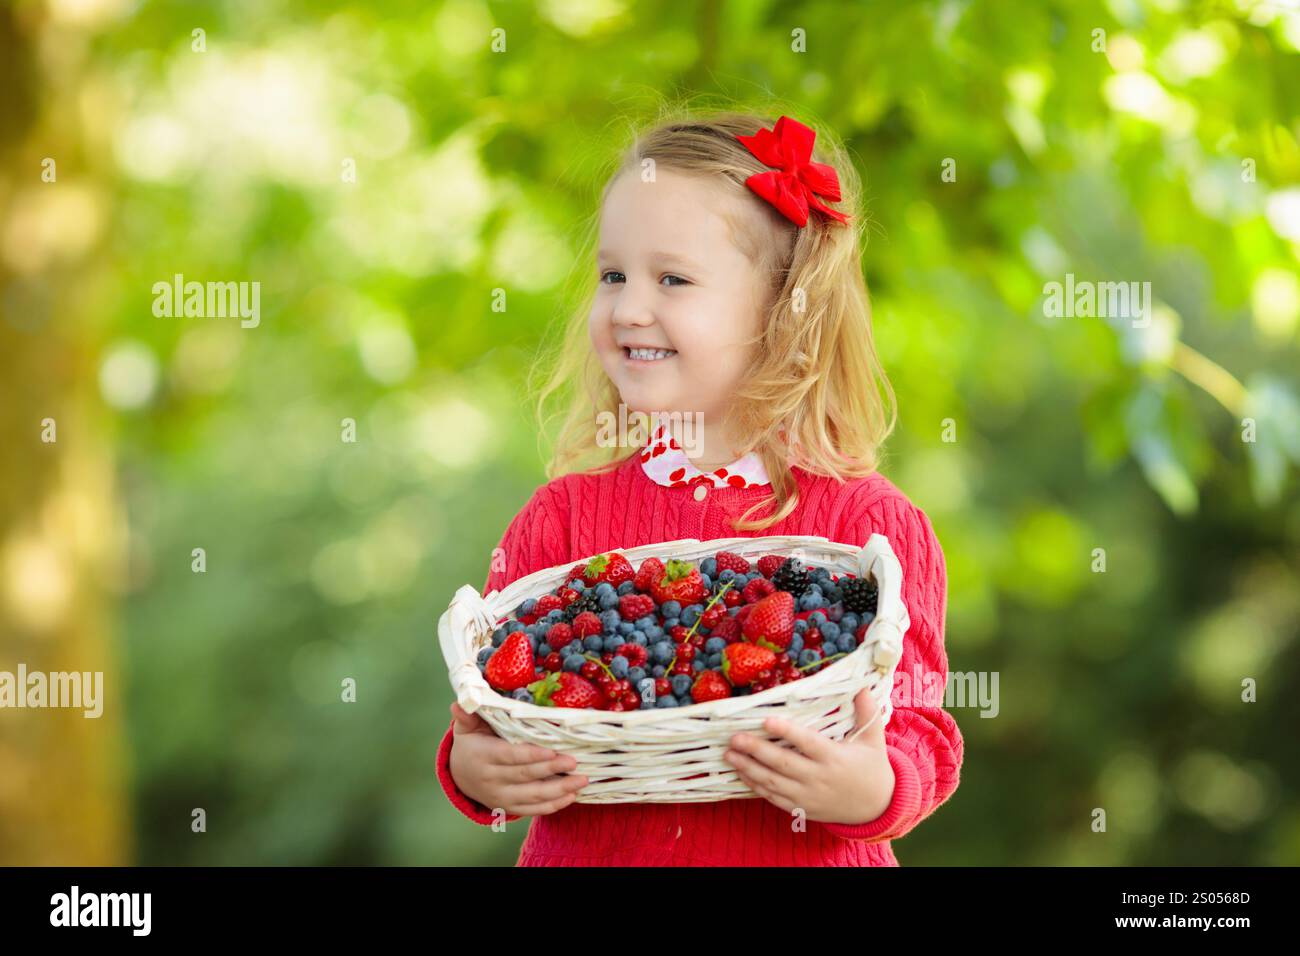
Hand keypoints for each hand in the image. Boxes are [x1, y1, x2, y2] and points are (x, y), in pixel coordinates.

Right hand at [447, 702, 588, 815]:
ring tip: (581, 780)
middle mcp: (492, 780)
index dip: (532, 755)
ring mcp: (501, 797)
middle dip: (552, 770)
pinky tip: (571, 796)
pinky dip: (553, 805)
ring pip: (533, 796)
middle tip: (574, 762)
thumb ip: (467, 716)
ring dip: (559, 790)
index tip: (553, 751)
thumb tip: (457, 703)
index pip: (510, 756)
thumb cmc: (472, 744)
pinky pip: (533, 810)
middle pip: (525, 776)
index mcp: (483, 757)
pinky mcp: (509, 808)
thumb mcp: (467, 728)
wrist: (461, 777)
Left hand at [723, 688, 894, 825]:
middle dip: (756, 750)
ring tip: (729, 755)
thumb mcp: (873, 741)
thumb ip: (867, 713)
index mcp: (835, 758)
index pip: (808, 743)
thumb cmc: (872, 768)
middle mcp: (819, 778)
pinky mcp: (802, 808)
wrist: (876, 808)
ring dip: (749, 769)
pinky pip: (774, 798)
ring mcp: (808, 796)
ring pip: (773, 782)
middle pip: (783, 763)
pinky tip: (742, 774)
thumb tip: (862, 686)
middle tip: (734, 738)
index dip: (787, 732)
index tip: (766, 720)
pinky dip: (756, 787)